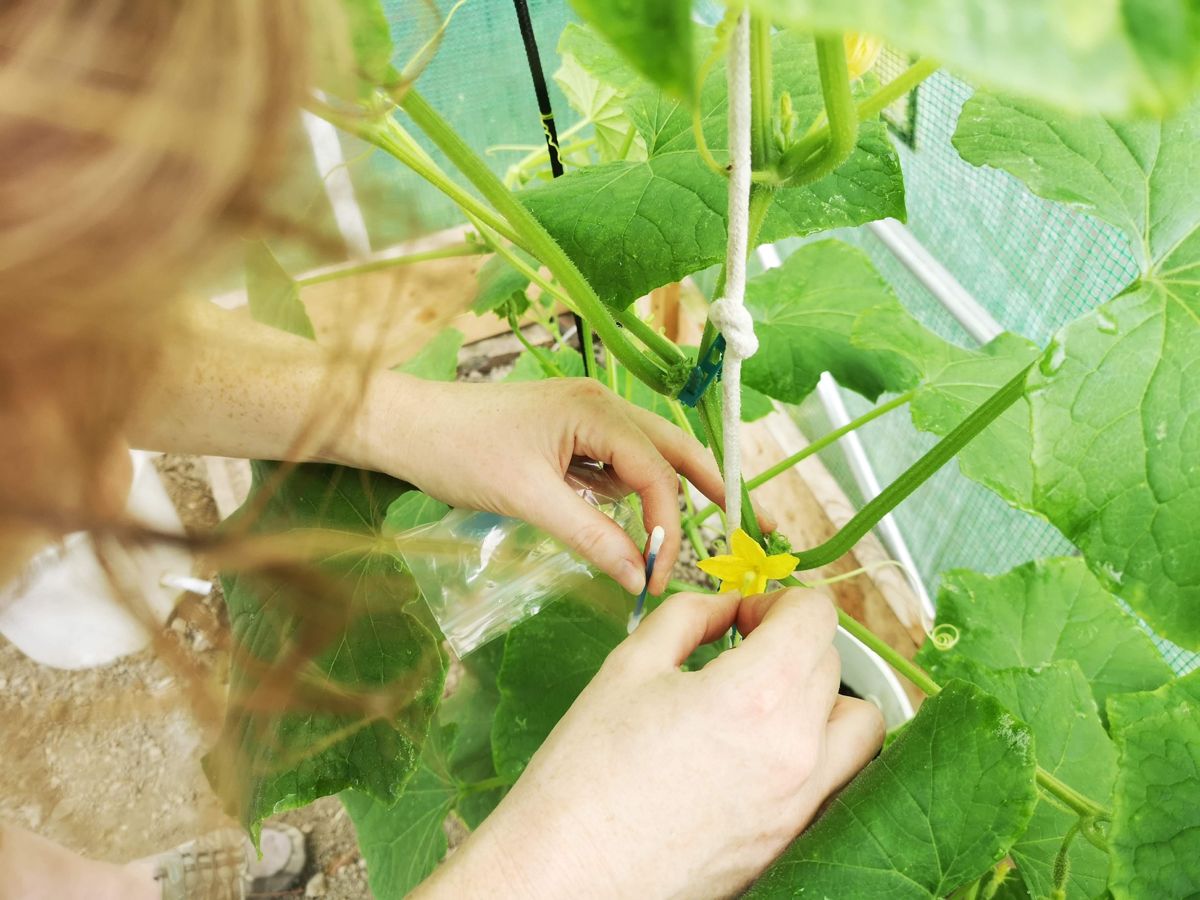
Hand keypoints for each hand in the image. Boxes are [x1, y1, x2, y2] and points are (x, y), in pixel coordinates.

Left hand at [355, 374, 768, 593]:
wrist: (403, 426)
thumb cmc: (461, 454)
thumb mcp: (530, 500)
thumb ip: (592, 536)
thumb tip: (642, 576)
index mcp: (597, 411)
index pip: (656, 472)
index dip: (669, 527)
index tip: (664, 576)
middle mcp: (601, 405)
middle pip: (672, 448)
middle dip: (711, 487)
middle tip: (750, 523)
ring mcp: (584, 417)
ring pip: (646, 456)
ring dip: (669, 492)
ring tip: (699, 532)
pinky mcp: (567, 434)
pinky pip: (614, 463)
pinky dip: (631, 492)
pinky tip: (635, 522)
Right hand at [414, 588, 884, 898]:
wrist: (569, 871)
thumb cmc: (586, 770)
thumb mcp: (629, 665)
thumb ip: (689, 617)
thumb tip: (726, 609)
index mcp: (755, 695)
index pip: (815, 615)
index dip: (779, 599)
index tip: (743, 615)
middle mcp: (794, 750)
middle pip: (830, 662)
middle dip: (790, 641)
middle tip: (740, 651)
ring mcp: (800, 803)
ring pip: (859, 724)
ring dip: (826, 697)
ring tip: (770, 700)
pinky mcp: (790, 840)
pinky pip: (840, 778)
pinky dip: (824, 751)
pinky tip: (770, 750)